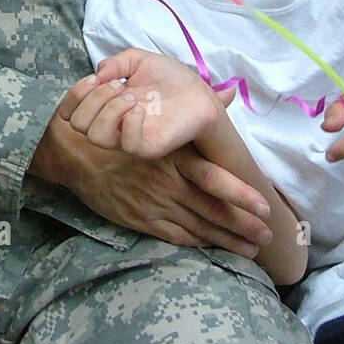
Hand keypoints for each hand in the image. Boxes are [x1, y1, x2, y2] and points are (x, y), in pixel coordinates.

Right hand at [31, 68, 271, 256]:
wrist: (75, 150)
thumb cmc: (119, 124)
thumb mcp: (155, 110)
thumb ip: (197, 106)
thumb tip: (231, 93)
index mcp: (174, 157)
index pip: (214, 180)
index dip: (241, 195)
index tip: (264, 206)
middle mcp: (168, 184)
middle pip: (213, 210)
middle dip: (243, 226)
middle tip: (269, 238)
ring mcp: (154, 204)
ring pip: (197, 227)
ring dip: (226, 240)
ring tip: (251, 250)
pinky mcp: (140, 219)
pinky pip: (174, 236)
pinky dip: (197, 243)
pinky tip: (214, 247)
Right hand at [70, 49, 236, 159]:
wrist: (201, 94)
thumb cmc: (171, 79)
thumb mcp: (139, 60)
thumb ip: (116, 62)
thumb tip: (99, 74)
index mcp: (105, 107)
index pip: (70, 112)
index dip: (74, 94)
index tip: (96, 78)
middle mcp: (113, 126)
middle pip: (78, 123)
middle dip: (94, 98)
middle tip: (119, 85)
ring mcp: (129, 138)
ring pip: (96, 137)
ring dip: (109, 110)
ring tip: (131, 97)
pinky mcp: (149, 147)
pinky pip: (128, 145)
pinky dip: (130, 123)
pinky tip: (142, 109)